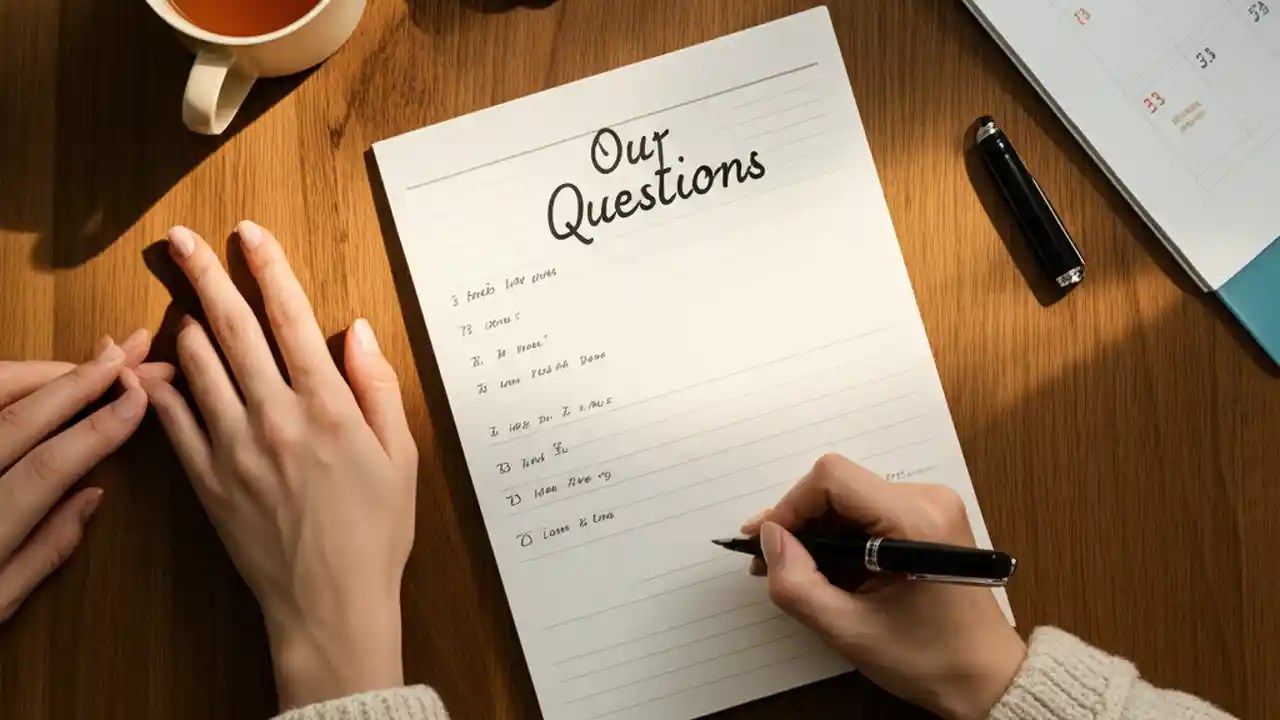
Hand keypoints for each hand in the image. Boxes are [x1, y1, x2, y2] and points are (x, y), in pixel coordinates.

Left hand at [0, 331, 172, 622]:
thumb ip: (43, 551)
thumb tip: (94, 495)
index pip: (46, 466)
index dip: (97, 428)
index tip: (140, 397)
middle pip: (15, 417)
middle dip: (78, 379)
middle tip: (128, 349)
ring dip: (39, 371)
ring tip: (86, 361)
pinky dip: (2, 381)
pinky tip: (31, 378)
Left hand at [141, 222, 417, 710]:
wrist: (330, 603)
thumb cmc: (375, 532)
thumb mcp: (400, 456)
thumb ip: (377, 387)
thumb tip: (356, 331)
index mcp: (328, 407)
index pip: (291, 320)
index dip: (268, 269)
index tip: (249, 235)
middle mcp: (276, 417)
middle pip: (233, 330)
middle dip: (207, 276)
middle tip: (183, 240)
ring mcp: (235, 447)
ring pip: (196, 366)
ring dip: (184, 324)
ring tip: (181, 300)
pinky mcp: (207, 479)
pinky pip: (175, 420)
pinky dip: (164, 387)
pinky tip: (160, 367)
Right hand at [742, 454, 1025, 719]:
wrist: (987, 677)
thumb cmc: (927, 659)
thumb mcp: (849, 632)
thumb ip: (798, 584)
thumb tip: (768, 537)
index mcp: (916, 520)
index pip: (832, 479)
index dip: (791, 505)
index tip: (768, 545)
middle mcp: (927, 499)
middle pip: (839, 486)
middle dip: (799, 522)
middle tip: (771, 564)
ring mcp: (931, 506)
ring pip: (849, 497)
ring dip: (817, 531)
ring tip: (797, 572)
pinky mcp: (929, 518)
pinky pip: (868, 511)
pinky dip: (840, 536)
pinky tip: (828, 569)